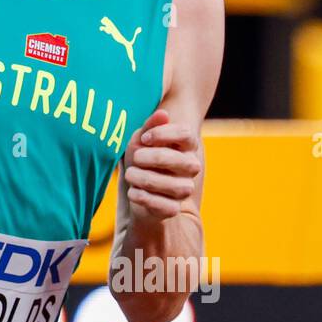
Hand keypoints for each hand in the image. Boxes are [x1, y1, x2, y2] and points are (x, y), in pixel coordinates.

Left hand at [122, 109, 200, 225]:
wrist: (134, 188)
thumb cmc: (140, 159)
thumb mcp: (140, 140)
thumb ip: (150, 126)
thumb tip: (163, 113)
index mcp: (186, 146)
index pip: (186, 134)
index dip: (164, 134)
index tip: (144, 138)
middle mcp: (190, 167)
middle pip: (181, 161)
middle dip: (153, 158)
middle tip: (135, 158)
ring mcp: (184, 189)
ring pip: (175, 186)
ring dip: (146, 179)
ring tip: (130, 175)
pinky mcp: (173, 208)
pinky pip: (165, 206)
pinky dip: (144, 198)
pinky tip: (133, 191)